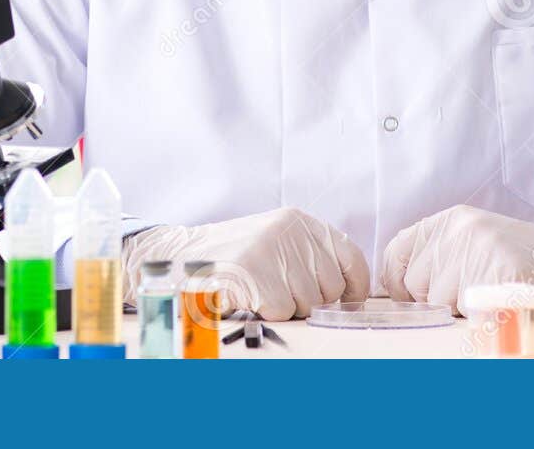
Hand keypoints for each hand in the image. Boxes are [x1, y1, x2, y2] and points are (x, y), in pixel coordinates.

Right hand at [121, 207, 369, 320]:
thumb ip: (309, 259)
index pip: (350, 257)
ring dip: (285, 308)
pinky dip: (266, 312)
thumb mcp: (276, 244)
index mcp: (299, 221)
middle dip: (309, 301)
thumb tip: (350, 296)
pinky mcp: (256, 271)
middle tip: (276, 290)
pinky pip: (282, 311)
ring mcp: (272, 249)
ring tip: (257, 290)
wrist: (180, 256)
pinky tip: (247, 296)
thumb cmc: (233, 258)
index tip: (347, 300)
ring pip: (307, 303)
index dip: (353, 286)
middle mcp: (290, 230)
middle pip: (330, 288)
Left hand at [381, 205, 533, 313]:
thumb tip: (392, 290)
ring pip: (443, 303)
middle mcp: (462, 230)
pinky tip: (502, 304)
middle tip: (472, 293)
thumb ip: (435, 258)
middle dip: (438, 300)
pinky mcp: (503, 275)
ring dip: (463, 311)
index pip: (396, 253)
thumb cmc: (517, 258)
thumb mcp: (472, 243)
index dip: (398, 283)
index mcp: (450, 221)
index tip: (414, 296)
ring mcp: (483, 251)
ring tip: (492, 295)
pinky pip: (472, 313)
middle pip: (417, 285)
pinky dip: (483, 318)